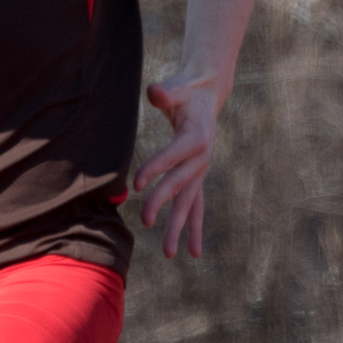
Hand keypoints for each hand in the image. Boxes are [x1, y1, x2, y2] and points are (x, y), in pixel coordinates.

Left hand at [133, 77, 221, 257]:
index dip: (154, 169)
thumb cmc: (186, 93)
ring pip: (190, 203)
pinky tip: (192, 252)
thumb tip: (154, 91)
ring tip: (170, 254)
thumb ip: (165, 93)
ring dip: (180, 228)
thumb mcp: (176, 88)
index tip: (135, 185)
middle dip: (162, 202)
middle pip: (179, 184)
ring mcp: (200, 170)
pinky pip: (195, 206)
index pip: (172, 156)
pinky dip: (193, 227)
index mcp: (195, 138)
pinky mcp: (196, 176)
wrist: (207, 96)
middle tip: (144, 220)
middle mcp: (201, 158)